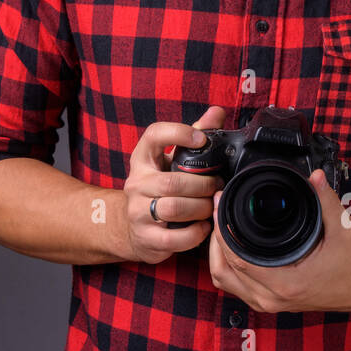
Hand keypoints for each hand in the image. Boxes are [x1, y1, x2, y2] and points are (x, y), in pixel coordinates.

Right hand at [121, 106, 226, 263]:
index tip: (202, 139)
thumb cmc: (160, 188)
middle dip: (203, 185)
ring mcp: (137, 211)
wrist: (132, 227)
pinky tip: (203, 227)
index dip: (178, 133)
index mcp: (143, 159)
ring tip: (211, 207)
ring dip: (201, 208)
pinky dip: (195, 234)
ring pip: (174, 208)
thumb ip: (195, 135)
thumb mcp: (172, 160)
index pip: (153, 135)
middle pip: (173, 181)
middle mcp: (136, 183)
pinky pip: (175, 238)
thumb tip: (216, 112)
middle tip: (217, 185)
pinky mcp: (145, 238)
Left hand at [208, 167, 350, 312]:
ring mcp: (268, 303)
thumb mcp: (342, 228)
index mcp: (286, 282)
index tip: (220, 204)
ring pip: (224, 281)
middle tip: (217, 210)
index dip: (222, 230)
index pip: (237, 259)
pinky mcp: (268, 303)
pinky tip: (230, 246)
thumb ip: (326, 200)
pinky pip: (234, 286)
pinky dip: (226, 266)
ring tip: (220, 226)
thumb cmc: (350, 261)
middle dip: (214, 239)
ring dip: (217, 254)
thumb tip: (314, 176)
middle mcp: (272, 297)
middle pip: (222, 271)